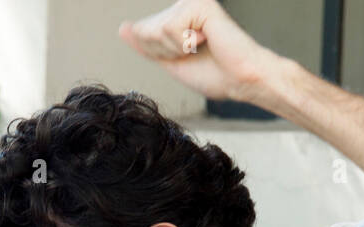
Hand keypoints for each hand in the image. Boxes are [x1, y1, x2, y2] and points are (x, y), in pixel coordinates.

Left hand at [119, 0, 289, 104]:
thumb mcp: (169, 60)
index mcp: (177, 17)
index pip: (141, 33)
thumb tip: (123, 29)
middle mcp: (183, 5)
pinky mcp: (200, 4)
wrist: (240, 80)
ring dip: (176, 49)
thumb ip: (146, 44)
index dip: (156, 53)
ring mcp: (191, 2)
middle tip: (193, 54)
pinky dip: (185, 43)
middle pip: (145, 32)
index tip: (186, 56)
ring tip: (200, 47)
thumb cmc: (214, 73)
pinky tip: (205, 40)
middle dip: (164, 52)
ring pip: (156, 31)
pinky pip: (170, 28)